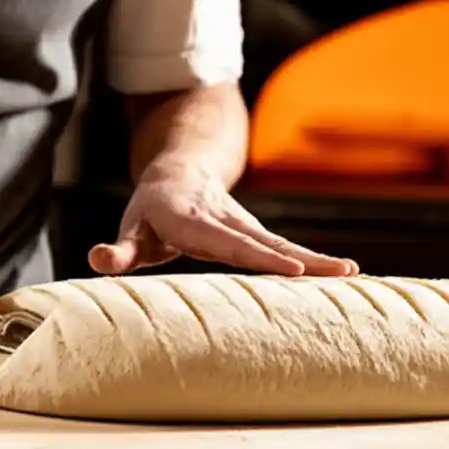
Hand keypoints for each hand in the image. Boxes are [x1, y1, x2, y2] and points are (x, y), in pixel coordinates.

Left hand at [89, 160, 358, 276]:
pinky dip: (314, 262)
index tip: (293, 270)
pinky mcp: (258, 234)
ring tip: (352, 273)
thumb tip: (97, 260)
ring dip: (318, 259)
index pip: (230, 243)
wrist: (178, 172)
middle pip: (268, 243)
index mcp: (194, 221)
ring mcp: (246, 225)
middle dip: (304, 259)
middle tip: (341, 272)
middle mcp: (226, 220)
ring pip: (283, 244)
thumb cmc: (149, 213)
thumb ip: (116, 251)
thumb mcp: (129, 231)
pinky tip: (342, 275)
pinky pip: (286, 249)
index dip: (260, 257)